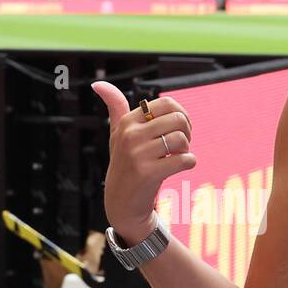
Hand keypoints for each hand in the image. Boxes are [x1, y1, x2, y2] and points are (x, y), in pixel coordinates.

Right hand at [91, 81, 195, 238]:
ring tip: (177, 157)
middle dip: (187, 132)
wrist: (122, 203)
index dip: (181, 114)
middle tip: (180, 145)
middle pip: (178, 119)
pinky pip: (184, 159)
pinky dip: (189, 163)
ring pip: (181, 139)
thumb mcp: (117, 135)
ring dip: (187, 149)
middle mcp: (130, 135)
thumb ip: (115, 107)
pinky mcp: (149, 173)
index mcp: (127, 122)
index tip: (178, 128)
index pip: (166, 103)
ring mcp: (138, 154)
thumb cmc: (125, 165)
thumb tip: (98, 84)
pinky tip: (181, 167)